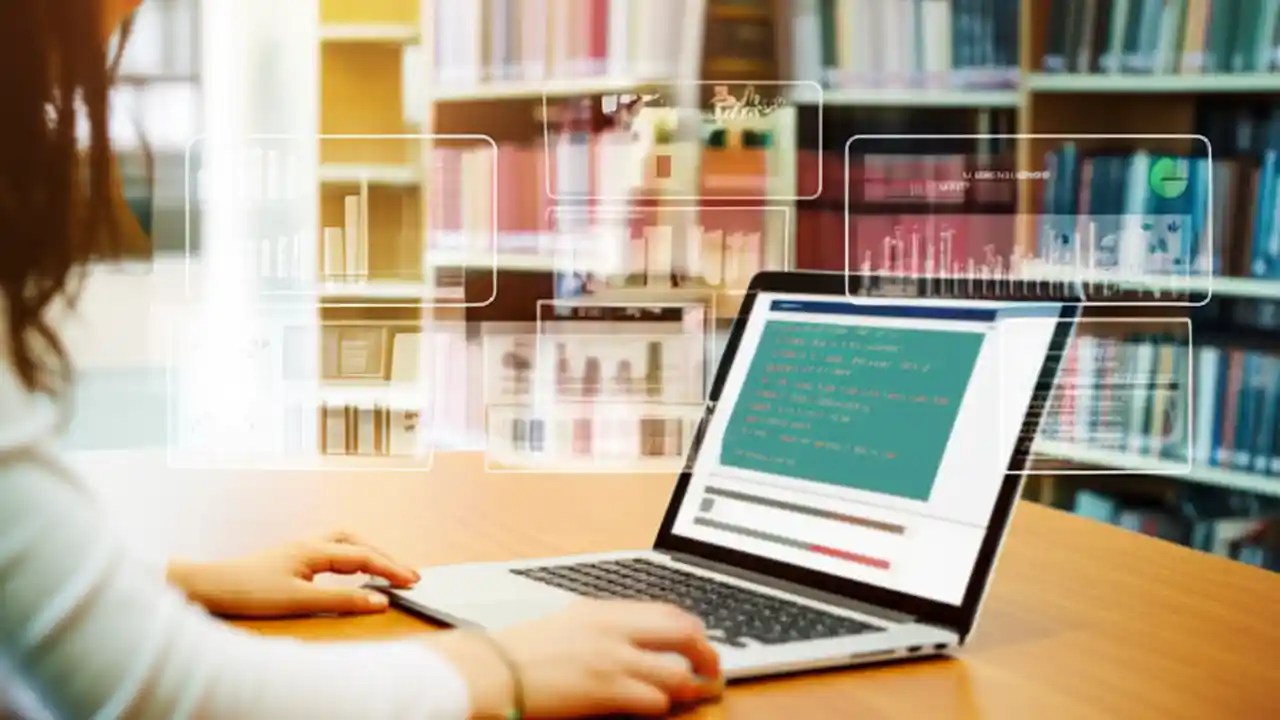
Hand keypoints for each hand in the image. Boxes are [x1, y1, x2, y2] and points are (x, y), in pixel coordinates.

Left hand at [167, 531, 418, 617]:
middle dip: (385, 556)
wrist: (211, 586)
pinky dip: (350, 556)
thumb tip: (380, 602)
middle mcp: (310, 544)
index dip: (391, 569)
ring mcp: (299, 549)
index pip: (363, 556)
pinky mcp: (290, 558)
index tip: (413, 582)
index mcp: (315, 550)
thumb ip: (342, 601)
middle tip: (408, 574)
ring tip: (386, 567)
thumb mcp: (300, 601)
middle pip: (358, 542)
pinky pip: (331, 549)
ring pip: (344, 541)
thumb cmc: (250, 591)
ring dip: (368, 551)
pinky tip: (349, 569)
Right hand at [429, 600, 723, 717]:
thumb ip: (603, 627)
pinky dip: (664, 705)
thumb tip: (632, 638)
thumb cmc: (521, 652)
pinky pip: (654, 699)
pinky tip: (660, 708)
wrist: (493, 670)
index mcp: (604, 610)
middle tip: (713, 670)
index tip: (700, 641)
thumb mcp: (568, 624)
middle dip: (706, 653)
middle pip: (683, 633)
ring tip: (698, 694)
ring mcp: (613, 658)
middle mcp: (614, 628)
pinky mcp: (606, 690)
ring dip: (692, 686)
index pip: (666, 611)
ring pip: (677, 671)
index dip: (692, 629)